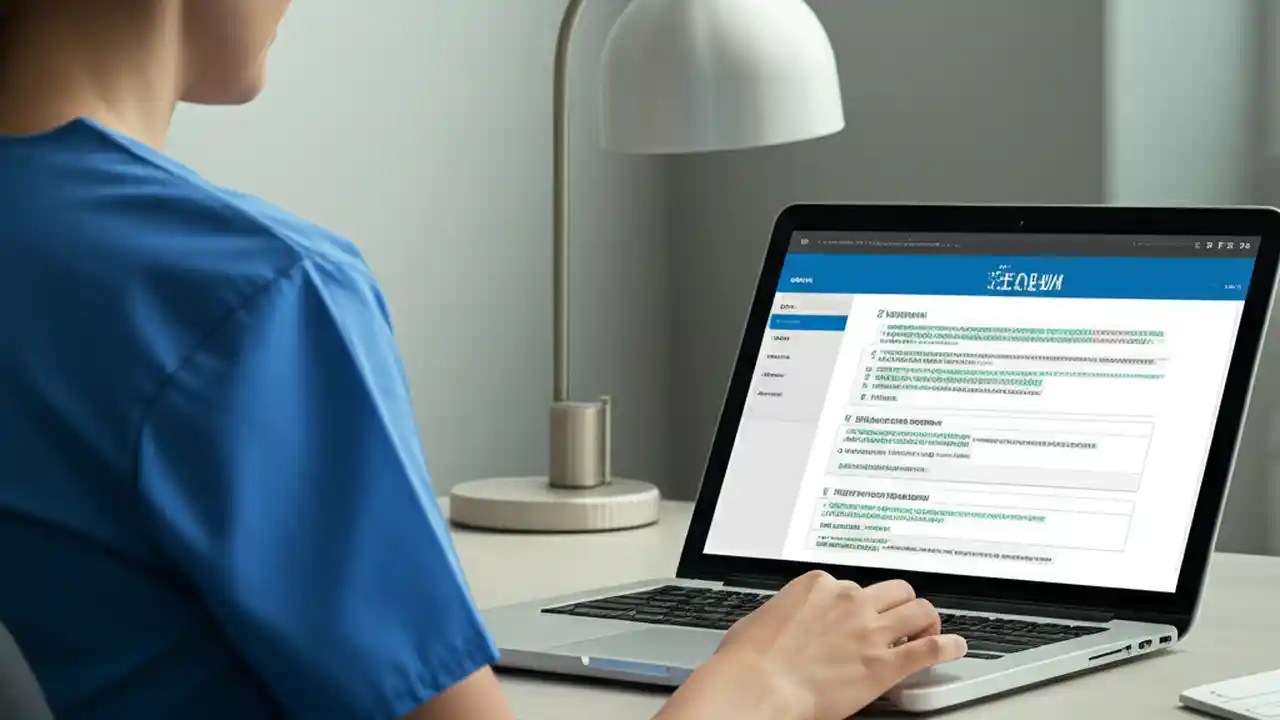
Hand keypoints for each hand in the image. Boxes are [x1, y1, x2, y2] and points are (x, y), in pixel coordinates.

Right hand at [714, 570, 965, 719]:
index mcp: (818, 586)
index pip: (852, 585)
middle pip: (895, 590)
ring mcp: (871, 632)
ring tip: (929, 630)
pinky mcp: (885, 665)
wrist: (758, 687)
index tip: (859, 614)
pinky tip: (955, 647)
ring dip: (926, 620)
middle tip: (902, 618)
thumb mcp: (760, 620)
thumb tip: (783, 623)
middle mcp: (850, 602)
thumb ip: (785, 614)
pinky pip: (929, 649)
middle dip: (900, 604)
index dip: (859, 602)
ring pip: (919, 611)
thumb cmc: (749, 659)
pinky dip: (948, 646)